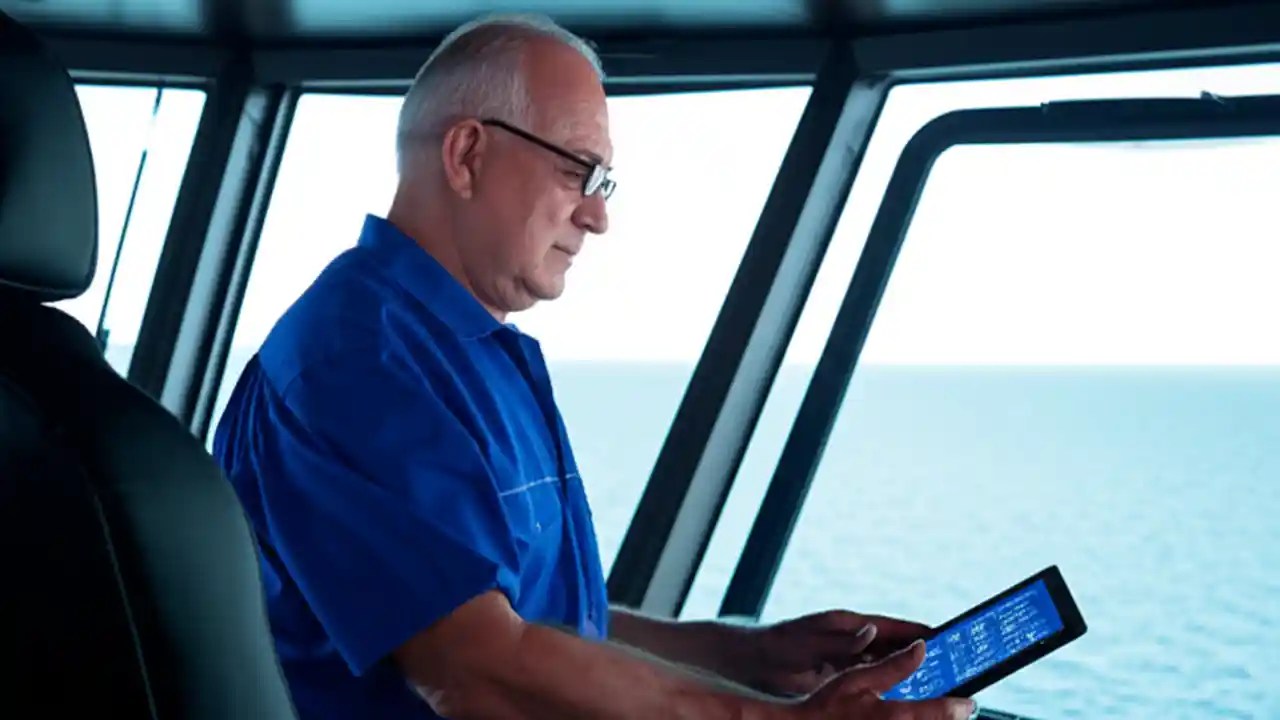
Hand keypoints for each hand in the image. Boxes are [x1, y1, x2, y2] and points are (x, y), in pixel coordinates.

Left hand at [739, 609, 932, 695]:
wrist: (749, 662)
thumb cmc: (778, 645)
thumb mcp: (809, 641)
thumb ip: (841, 640)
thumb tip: (871, 631)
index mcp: (848, 624)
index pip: (893, 627)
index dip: (921, 632)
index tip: (948, 637)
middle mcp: (852, 640)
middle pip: (896, 647)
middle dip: (923, 655)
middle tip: (954, 666)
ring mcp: (847, 658)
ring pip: (887, 666)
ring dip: (909, 674)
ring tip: (938, 687)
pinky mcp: (838, 676)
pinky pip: (872, 681)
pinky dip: (889, 687)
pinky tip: (902, 701)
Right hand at [796, 641, 976, 719]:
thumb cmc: (827, 706)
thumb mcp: (858, 678)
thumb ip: (894, 666)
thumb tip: (921, 649)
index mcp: (897, 715)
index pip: (944, 712)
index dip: (962, 706)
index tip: (970, 703)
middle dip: (951, 718)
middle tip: (958, 711)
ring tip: (938, 713)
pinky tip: (903, 718)